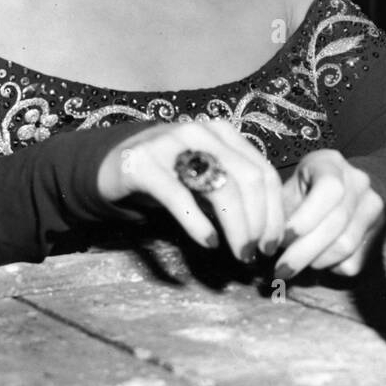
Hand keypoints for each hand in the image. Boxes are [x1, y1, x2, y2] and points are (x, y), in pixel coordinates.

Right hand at [97, 118, 284, 262]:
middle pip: (248, 179)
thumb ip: (234, 191)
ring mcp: (171, 144)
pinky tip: (209, 243)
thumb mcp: (204, 176)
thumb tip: (268, 232)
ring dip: (237, 227)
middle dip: (260, 222)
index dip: (275, 211)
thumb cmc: (167, 175)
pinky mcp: (142, 163)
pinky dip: (199, 223)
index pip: (263, 171)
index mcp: (223, 133)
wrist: (111, 164)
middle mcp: (201, 132)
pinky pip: (179, 197)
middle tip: (257, 253)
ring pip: (221, 187)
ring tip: (240, 253)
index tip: (274, 243)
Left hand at [274, 150, 384, 278]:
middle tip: (280, 270)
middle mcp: (359, 181)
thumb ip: (279, 212)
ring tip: (296, 263)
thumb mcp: (289, 189)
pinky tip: (317, 258)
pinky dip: (330, 267)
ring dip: (315, 261)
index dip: (306, 217)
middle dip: (303, 252)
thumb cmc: (305, 190)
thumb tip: (266, 243)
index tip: (284, 236)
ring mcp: (373, 206)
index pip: (329, 188)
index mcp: (331, 164)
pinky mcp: (379, 232)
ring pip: (345, 246)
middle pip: (336, 223)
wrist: (344, 188)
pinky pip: (353, 261)